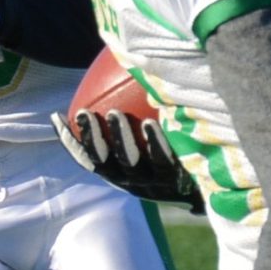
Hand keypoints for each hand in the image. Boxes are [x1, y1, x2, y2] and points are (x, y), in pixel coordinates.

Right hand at [56, 107, 201, 211]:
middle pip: (103, 162)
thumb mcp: (150, 146)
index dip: (69, 141)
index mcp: (121, 175)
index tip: (56, 115)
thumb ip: (132, 122)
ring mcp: (154, 184)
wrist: (214, 189)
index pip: (87, 159)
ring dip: (118, 137)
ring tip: (113, 113)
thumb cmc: (176, 158)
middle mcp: (132, 183)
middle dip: (90, 137)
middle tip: (84, 112)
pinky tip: (151, 121)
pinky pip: (164, 159)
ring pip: (130, 161)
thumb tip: (119, 80)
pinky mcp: (177, 181)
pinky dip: (155, 141)